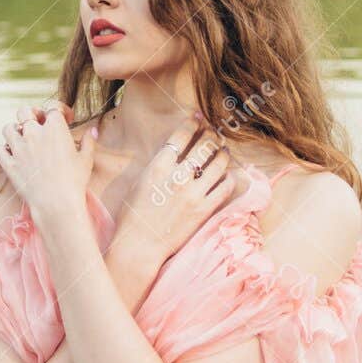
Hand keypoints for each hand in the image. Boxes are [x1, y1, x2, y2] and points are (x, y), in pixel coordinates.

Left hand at [0, 101, 98, 229]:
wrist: (57, 203)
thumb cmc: (75, 181)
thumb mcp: (86, 159)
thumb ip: (88, 141)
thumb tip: (92, 130)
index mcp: (55, 128)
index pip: (53, 108)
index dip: (60, 110)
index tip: (66, 118)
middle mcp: (34, 133)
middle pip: (25, 111)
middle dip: (32, 114)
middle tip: (39, 122)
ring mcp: (19, 148)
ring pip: (8, 128)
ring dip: (15, 130)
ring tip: (23, 137)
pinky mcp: (9, 164)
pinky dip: (4, 151)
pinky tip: (12, 154)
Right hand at [112, 117, 234, 265]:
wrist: (139, 245)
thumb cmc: (133, 214)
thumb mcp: (140, 181)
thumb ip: (158, 164)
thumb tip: (174, 149)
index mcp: (158, 167)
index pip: (181, 136)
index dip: (192, 123)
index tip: (198, 117)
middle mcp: (177, 178)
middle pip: (203, 145)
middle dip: (211, 134)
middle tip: (213, 133)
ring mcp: (193, 194)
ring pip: (218, 164)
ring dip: (223, 153)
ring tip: (223, 151)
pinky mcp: (204, 211)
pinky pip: (224, 187)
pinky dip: (228, 177)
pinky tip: (226, 174)